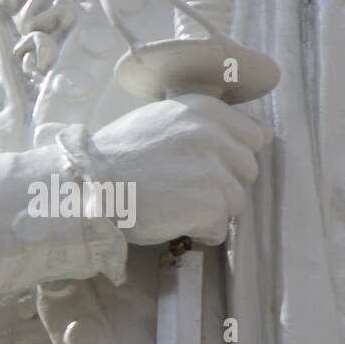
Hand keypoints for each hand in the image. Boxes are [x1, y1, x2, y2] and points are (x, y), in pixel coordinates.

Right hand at [90, 93, 271, 245]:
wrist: (89, 186)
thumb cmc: (117, 156)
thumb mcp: (161, 120)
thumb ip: (201, 126)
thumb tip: (246, 138)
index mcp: (206, 110)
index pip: (255, 135)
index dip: (234, 156)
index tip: (212, 166)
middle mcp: (215, 135)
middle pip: (248, 171)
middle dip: (224, 184)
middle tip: (186, 189)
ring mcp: (214, 171)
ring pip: (237, 202)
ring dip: (212, 210)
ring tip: (175, 205)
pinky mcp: (209, 205)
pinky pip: (220, 229)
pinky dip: (200, 232)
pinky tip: (172, 221)